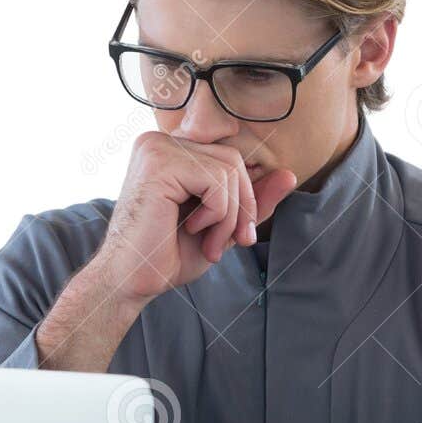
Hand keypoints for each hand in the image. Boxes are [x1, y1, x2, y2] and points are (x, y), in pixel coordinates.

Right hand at [91, 132, 298, 305]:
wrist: (131, 281)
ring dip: (229, 216)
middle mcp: (160, 141)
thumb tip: (290, 174)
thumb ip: (252, 200)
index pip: (230, 158)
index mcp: (171, 151)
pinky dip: (217, 214)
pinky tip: (193, 229)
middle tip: (229, 243)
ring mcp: (157, 148)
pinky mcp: (159, 163)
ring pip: (229, 170)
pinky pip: (216, 180)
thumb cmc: (168, 255)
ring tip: (208, 242)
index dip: (244, 197)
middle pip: (234, 160)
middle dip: (242, 207)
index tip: (238, 235)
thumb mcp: (222, 225)